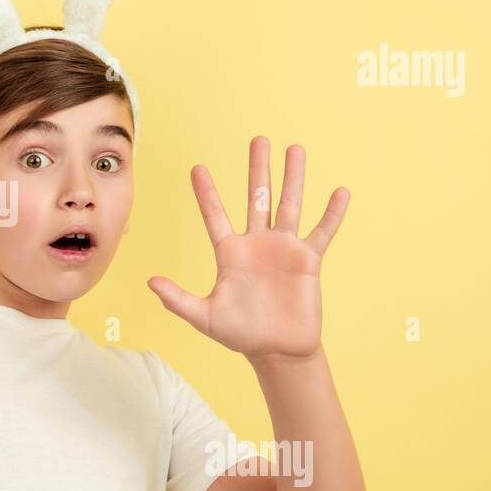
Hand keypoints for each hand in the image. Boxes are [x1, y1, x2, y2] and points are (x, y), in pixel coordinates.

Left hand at [148, 137, 348, 362]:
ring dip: (293, 178)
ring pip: (289, 205)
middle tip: (258, 140)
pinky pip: (322, 232)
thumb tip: (150, 283)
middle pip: (257, 197)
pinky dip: (332, 213)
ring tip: (295, 149)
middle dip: (257, 169)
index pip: (215, 215)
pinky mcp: (308, 260)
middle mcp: (256, 244)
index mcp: (230, 253)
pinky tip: (340, 192)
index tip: (197, 167)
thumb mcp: (204, 317)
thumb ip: (178, 300)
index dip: (206, 193)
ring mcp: (283, 249)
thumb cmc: (240, 335)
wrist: (277, 351)